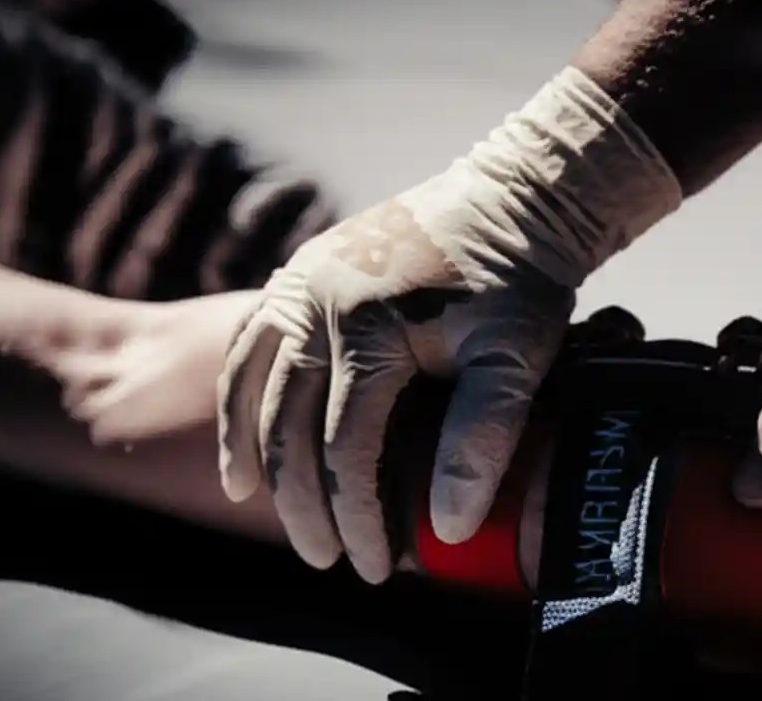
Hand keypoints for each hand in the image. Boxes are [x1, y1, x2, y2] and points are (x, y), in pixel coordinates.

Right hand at [217, 194, 573, 582]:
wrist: (516, 196)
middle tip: (322, 557)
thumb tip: (446, 527)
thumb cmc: (523, 279)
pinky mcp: (301, 268)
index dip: (356, 515)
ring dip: (249, 448)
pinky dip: (237, 390)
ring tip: (250, 502)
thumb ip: (479, 440)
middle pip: (287, 424)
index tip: (373, 566)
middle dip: (301, 502)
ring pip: (250, 381)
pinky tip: (240, 430)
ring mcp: (301, 279)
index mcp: (367, 327)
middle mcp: (317, 301)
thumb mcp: (515, 357)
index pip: (345, 448)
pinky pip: (248, 338)